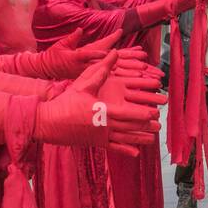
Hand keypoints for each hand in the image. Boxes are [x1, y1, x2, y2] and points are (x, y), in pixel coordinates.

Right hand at [30, 29, 122, 78]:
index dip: (98, 54)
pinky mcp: (80, 76)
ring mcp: (80, 73)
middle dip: (106, 62)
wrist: (46, 68)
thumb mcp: (62, 44)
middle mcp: (78, 66)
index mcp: (74, 57)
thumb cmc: (53, 54)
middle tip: (117, 59)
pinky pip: (92, 75)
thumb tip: (81, 30)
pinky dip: (100, 73)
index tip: (107, 52)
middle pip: (95, 64)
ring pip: (95, 71)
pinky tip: (109, 72)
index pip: (88, 55)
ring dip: (105, 68)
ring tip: (116, 66)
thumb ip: (73, 37)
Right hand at [34, 54, 164, 154]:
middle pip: (130, 127)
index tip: (153, 113)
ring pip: (124, 139)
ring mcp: (100, 137)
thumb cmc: (66, 101)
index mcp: (103, 110)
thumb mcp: (83, 84)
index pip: (128, 113)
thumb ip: (101, 70)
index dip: (142, 113)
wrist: (49, 122)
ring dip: (139, 139)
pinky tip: (136, 153)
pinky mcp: (95, 143)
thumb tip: (114, 54)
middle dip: (145, 126)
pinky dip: (125, 150)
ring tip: (152, 140)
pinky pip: (113, 148)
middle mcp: (104, 126)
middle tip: (158, 125)